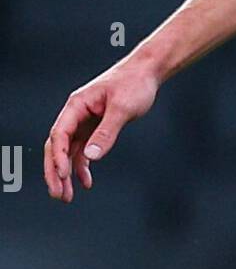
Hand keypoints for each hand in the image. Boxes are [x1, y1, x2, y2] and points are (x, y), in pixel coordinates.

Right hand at [43, 59, 159, 202]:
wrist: (147, 72)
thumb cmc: (134, 83)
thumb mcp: (122, 108)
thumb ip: (107, 132)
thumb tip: (92, 155)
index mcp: (77, 105)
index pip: (59, 134)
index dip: (58, 156)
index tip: (63, 175)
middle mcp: (77, 114)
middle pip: (58, 146)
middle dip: (55, 171)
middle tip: (59, 194)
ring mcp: (85, 121)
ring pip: (69, 151)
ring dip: (67, 173)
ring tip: (67, 195)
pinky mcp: (95, 126)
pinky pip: (83, 149)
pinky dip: (82, 165)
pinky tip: (86, 180)